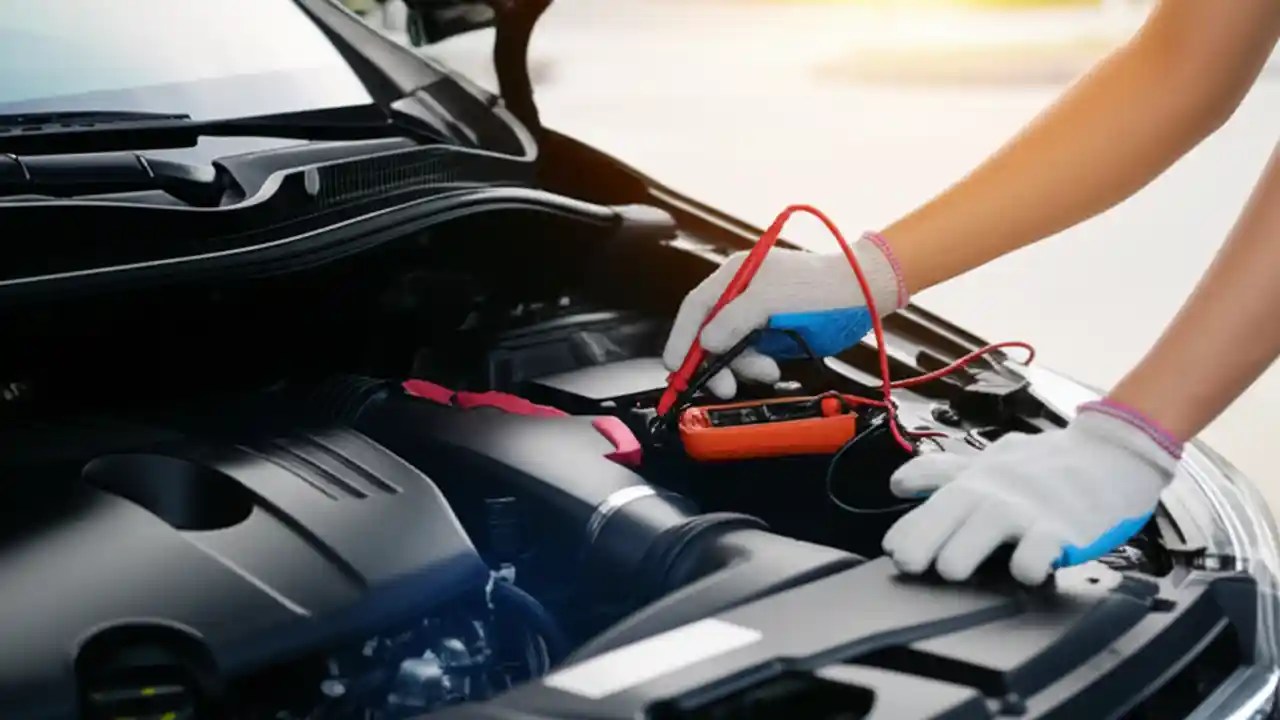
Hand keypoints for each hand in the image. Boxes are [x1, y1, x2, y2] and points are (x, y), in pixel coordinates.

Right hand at [661, 235, 906, 398]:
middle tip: (722, 387)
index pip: (696, 307)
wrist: (865, 294)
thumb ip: (733, 320)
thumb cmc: (822, 288)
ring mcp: (758, 316)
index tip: (674, 367)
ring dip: (743, 367)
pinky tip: (774, 369)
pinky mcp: (774, 334)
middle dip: (713, 361)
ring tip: (767, 372)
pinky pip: (753, 356)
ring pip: (731, 350)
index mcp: (735, 276)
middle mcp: (741, 295)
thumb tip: (704, 343)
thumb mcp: (771, 300)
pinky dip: (757, 367)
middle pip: (709, 333)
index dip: (681, 337)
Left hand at [881, 400, 1180, 585]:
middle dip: (927, 535)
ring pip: (994, 523)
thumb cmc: (1047, 465)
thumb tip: (897, 482)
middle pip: (956, 508)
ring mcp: (1034, 507)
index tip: (891, 547)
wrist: (1113, 451)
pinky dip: (1035, 558)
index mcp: (979, 479)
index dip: (912, 524)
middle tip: (909, 562)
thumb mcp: (989, 463)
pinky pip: (1049, 543)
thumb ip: (944, 474)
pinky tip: (1023, 573)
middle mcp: (1000, 491)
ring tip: (951, 570)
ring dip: (969, 546)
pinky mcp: (1070, 524)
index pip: (936, 499)